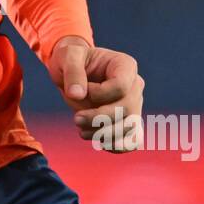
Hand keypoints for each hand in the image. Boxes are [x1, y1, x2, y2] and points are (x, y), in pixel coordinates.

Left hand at [47, 35, 144, 152]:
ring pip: (130, 128)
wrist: (73, 73)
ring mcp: (135, 105)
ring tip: (82, 130)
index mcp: (125, 65)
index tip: (81, 91)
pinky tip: (96, 140)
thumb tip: (76, 95)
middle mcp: (135, 85)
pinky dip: (115, 146)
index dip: (99, 94)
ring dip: (104, 135)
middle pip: (127, 110)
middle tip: (76, 119)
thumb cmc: (72, 59)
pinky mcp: (129, 122)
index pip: (121, 86)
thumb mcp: (67, 56)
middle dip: (99, 119)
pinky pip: (132, 141)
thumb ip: (72, 72)